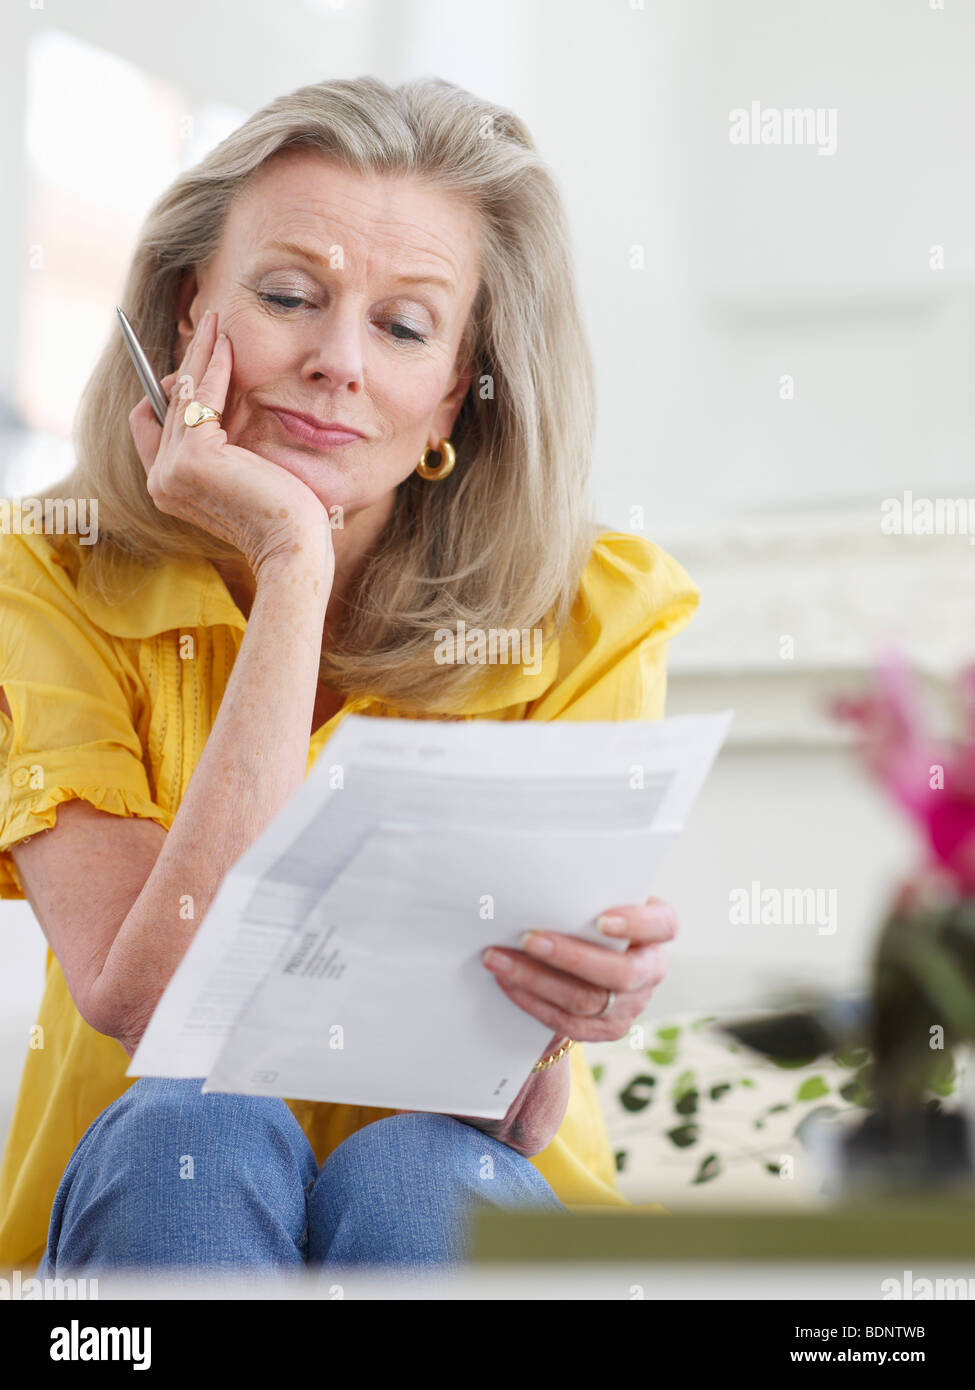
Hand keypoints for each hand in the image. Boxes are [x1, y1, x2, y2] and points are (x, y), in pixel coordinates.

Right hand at [128, 308, 333, 582]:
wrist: (294, 545)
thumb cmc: (280, 516)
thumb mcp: (242, 476)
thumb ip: (222, 447)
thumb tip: (212, 404)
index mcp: (168, 488)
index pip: (151, 428)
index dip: (170, 391)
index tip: (198, 361)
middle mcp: (160, 481)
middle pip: (166, 404)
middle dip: (188, 361)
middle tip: (207, 324)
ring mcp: (171, 471)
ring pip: (182, 395)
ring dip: (199, 353)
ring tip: (217, 321)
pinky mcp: (193, 458)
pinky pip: (202, 397)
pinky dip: (214, 367)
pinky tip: (227, 345)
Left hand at [481, 896, 675, 1041]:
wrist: (580, 965)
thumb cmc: (584, 917)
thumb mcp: (594, 901)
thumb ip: (583, 895)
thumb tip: (539, 879)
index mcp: (655, 931)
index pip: (663, 925)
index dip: (637, 924)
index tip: (601, 920)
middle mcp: (651, 970)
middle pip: (620, 973)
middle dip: (569, 956)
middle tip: (526, 938)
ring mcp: (631, 1004)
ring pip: (586, 1000)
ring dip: (535, 979)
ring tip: (498, 959)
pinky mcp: (607, 1029)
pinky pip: (568, 1023)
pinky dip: (532, 1001)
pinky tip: (506, 981)